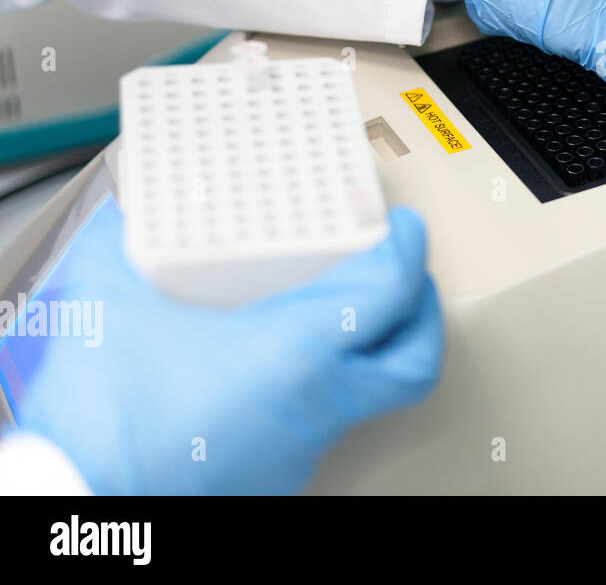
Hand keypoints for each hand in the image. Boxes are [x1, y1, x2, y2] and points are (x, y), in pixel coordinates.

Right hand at [15, 197, 439, 494]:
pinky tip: (284, 370)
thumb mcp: (109, 307)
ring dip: (368, 355)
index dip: (407, 251)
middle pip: (415, 361)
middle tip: (404, 278)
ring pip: (369, 398)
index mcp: (294, 354)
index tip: (402, 230)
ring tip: (342, 317)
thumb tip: (123, 219)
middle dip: (422, 314)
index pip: (390, 293)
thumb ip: (121, 247)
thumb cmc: (99, 423)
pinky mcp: (275, 476)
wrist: (71, 499)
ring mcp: (301, 448)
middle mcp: (315, 407)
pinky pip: (322, 426)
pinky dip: (321, 390)